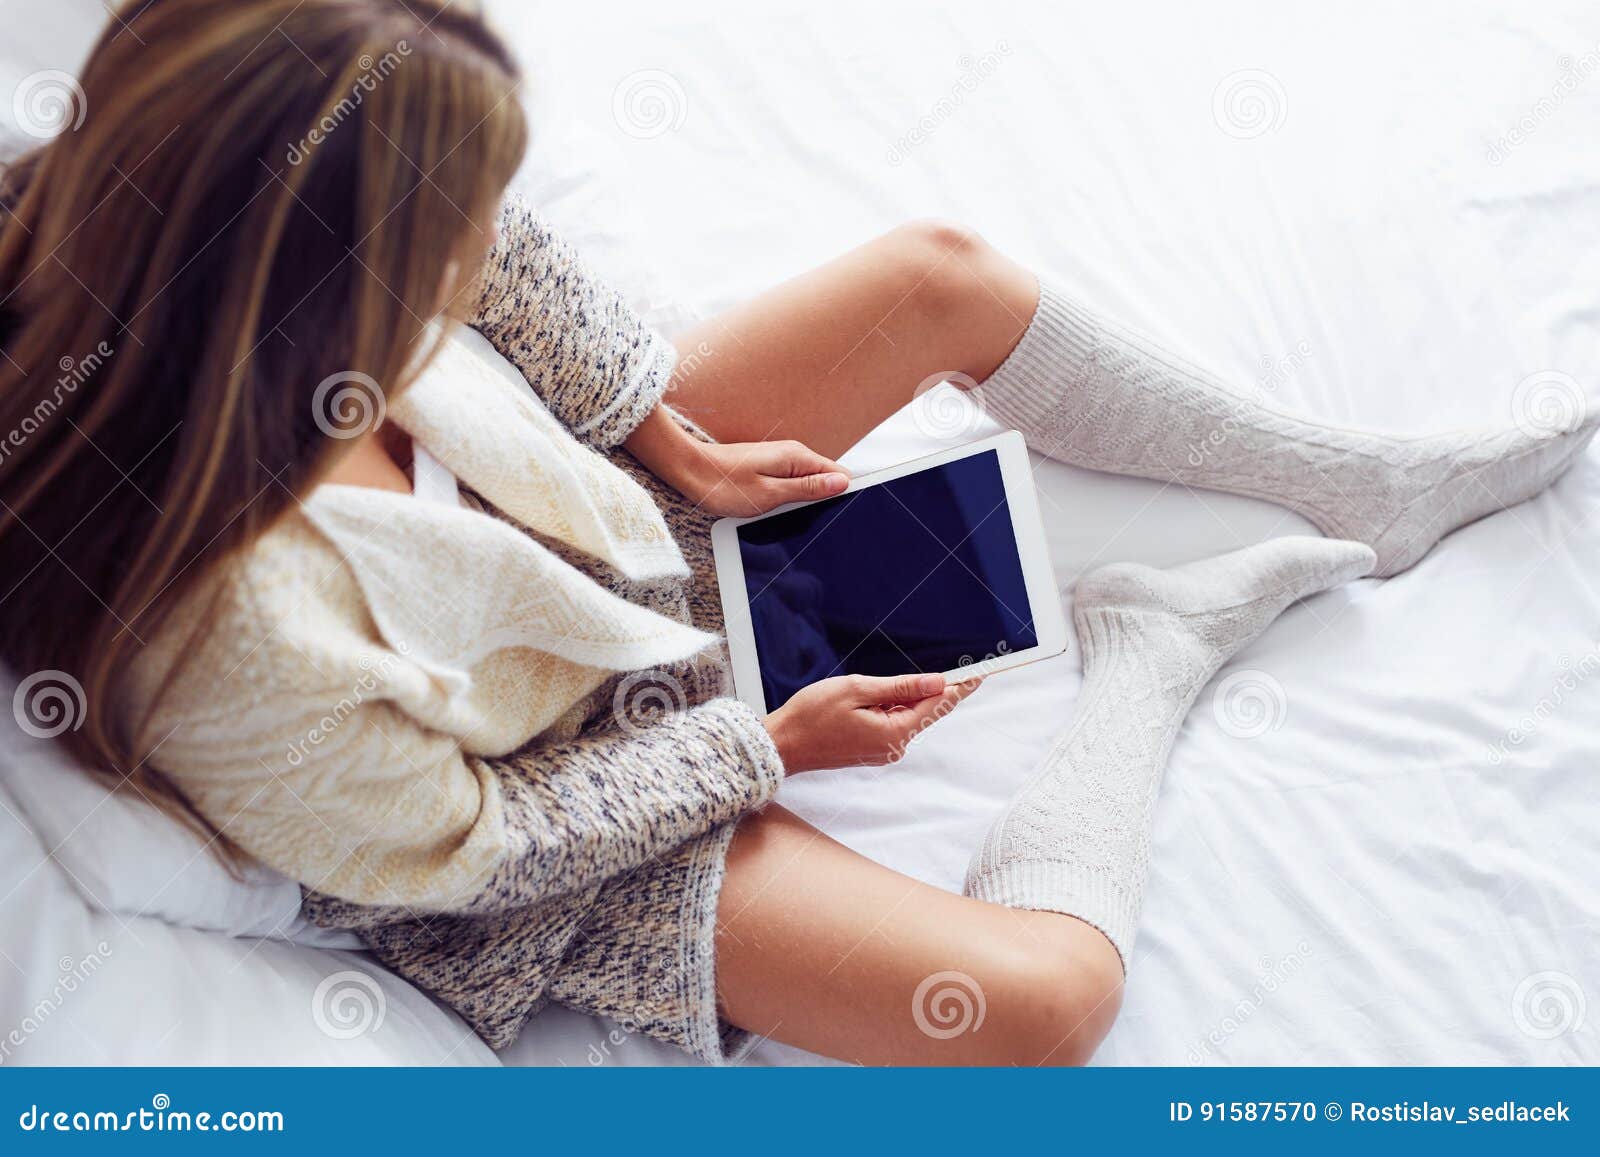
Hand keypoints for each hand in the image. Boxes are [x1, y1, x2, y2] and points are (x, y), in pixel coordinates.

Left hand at [676, 439, 850, 516]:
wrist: (689, 471)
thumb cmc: (724, 485)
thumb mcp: (770, 494)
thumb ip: (808, 488)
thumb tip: (842, 483)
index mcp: (798, 457)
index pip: (840, 474)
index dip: (848, 493)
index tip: (848, 514)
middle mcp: (793, 455)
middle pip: (827, 479)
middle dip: (828, 500)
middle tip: (816, 523)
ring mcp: (780, 461)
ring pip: (809, 483)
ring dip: (808, 501)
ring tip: (796, 519)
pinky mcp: (769, 468)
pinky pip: (793, 484)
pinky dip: (792, 499)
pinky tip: (782, 512)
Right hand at [763, 672, 981, 773]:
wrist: (782, 744)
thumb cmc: (812, 715)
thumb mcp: (857, 690)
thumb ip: (900, 687)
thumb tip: (938, 682)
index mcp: (894, 733)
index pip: (936, 704)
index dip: (959, 687)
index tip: (981, 675)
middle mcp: (894, 747)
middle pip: (924, 711)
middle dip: (932, 689)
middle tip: (958, 673)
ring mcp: (883, 751)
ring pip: (906, 716)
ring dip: (903, 698)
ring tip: (873, 688)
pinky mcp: (872, 750)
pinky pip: (891, 723)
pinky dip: (890, 707)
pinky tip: (871, 699)